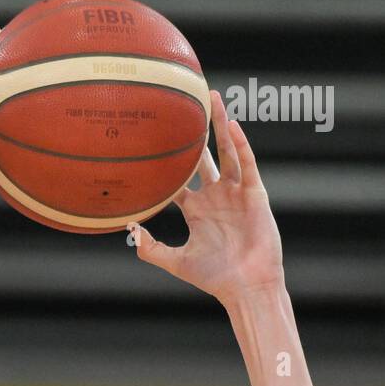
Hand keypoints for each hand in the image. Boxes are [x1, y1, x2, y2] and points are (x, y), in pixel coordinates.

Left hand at [130, 90, 283, 304]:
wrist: (245, 286)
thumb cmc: (214, 278)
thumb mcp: (176, 262)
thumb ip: (151, 248)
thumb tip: (129, 229)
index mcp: (198, 211)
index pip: (179, 180)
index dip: (168, 163)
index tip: (154, 141)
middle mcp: (217, 197)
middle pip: (204, 157)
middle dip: (196, 133)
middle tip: (185, 105)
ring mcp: (236, 193)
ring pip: (228, 152)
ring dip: (221, 126)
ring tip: (213, 99)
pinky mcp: (255, 194)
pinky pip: (247, 164)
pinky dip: (241, 145)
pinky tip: (232, 126)